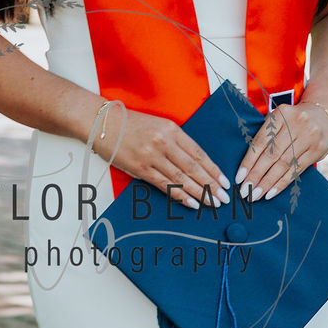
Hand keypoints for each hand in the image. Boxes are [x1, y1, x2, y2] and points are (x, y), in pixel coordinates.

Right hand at [92, 105, 230, 209]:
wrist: (103, 123)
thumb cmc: (131, 124)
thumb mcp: (158, 125)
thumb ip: (176, 142)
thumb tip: (194, 164)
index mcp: (172, 129)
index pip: (198, 153)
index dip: (213, 170)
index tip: (225, 182)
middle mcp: (163, 142)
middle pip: (193, 168)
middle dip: (211, 185)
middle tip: (224, 198)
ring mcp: (151, 156)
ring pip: (181, 178)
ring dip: (199, 193)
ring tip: (212, 203)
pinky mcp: (139, 168)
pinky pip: (164, 184)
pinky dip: (179, 195)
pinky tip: (191, 203)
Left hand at [236, 99, 327, 200]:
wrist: (325, 114)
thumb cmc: (294, 121)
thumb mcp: (280, 119)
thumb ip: (266, 135)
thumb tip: (246, 166)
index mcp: (281, 114)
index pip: (260, 142)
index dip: (249, 162)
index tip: (239, 178)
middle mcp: (296, 124)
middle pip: (271, 155)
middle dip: (256, 175)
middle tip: (245, 191)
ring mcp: (308, 137)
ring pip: (283, 164)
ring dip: (267, 183)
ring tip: (255, 195)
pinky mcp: (317, 150)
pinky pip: (296, 170)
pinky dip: (282, 183)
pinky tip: (272, 192)